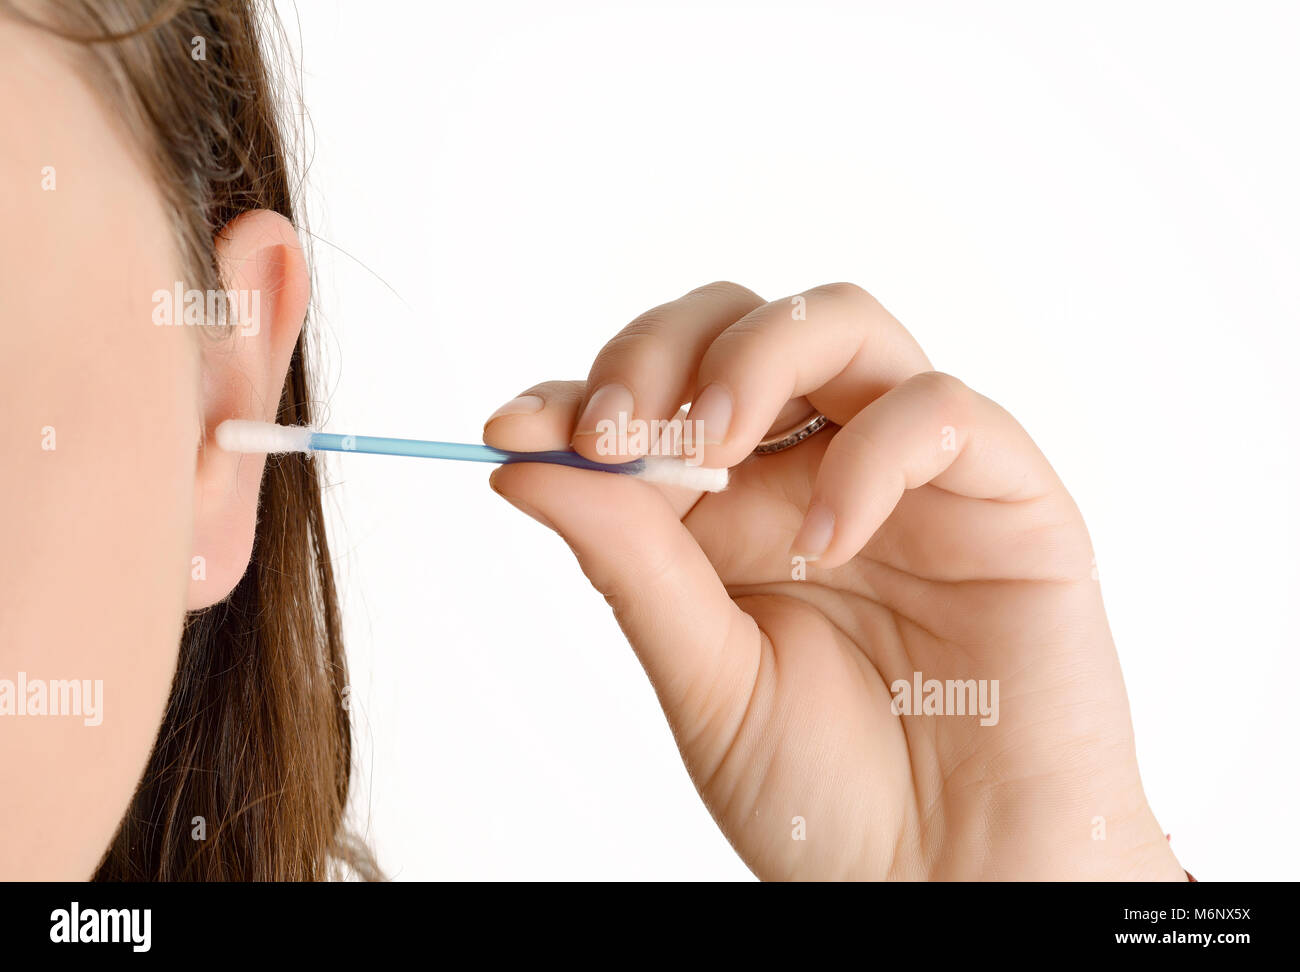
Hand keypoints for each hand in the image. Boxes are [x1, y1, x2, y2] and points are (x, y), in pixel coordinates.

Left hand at [484, 281, 1184, 879]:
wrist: (956, 884)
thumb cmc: (831, 797)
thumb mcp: (703, 679)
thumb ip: (628, 564)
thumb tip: (524, 464)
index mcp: (734, 515)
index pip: (654, 397)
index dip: (579, 393)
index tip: (514, 427)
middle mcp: (816, 472)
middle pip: (735, 324)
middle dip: (659, 353)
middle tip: (616, 430)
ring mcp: (910, 474)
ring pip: (840, 324)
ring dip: (756, 358)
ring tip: (714, 442)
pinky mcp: (1004, 493)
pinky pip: (940, 411)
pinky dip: (872, 453)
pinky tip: (827, 540)